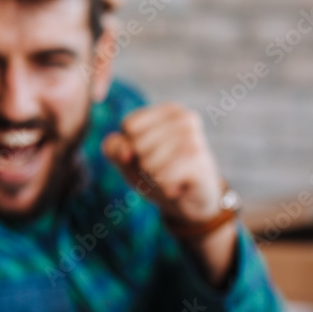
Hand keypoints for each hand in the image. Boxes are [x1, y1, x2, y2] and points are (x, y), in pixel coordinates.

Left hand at [102, 103, 222, 224]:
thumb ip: (114, 148)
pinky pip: (162, 177)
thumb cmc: (158, 172)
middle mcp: (184, 118)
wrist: (191, 201)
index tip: (150, 153)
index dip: (131, 147)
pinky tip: (179, 185)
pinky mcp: (198, 160)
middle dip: (144, 164)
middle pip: (137, 144)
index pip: (129, 125)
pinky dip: (165, 186)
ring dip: (155, 177)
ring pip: (148, 163)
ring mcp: (193, 138)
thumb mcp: (128, 158)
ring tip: (171, 175)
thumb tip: (126, 152)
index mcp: (169, 110)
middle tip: (164, 167)